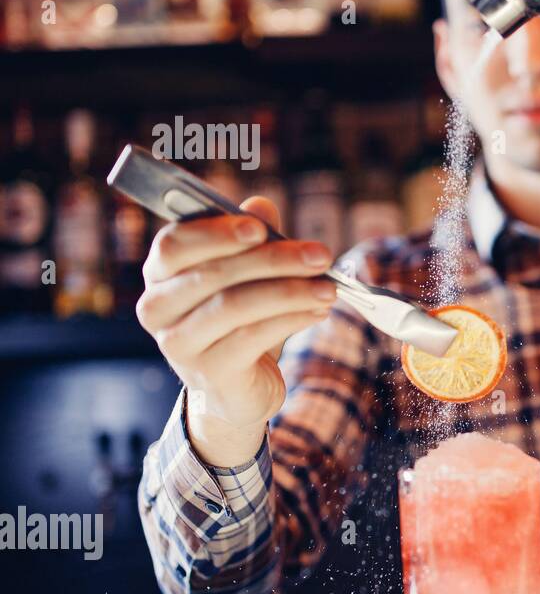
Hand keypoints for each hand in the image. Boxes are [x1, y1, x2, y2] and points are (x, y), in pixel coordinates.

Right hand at [135, 197, 336, 464]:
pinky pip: (252, 338)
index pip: (174, 243)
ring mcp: (178, 344)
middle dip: (273, 260)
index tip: (260, 228)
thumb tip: (260, 205)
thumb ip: (252, 238)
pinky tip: (317, 311)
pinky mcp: (208, 372)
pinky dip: (291, 320)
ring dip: (290, 292)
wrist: (237, 388)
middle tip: (320, 256)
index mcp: (161, 274)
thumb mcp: (248, 275)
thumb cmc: (239, 320)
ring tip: (328, 288)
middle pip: (213, 273)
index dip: (215, 232)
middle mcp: (158, 308)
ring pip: (234, 306)